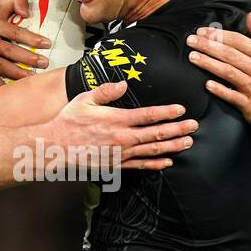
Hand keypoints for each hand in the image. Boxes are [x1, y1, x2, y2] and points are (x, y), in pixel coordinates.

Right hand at [0, 0, 52, 88]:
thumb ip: (16, 1)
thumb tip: (27, 13)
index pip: (14, 31)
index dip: (32, 38)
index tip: (47, 44)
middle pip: (9, 51)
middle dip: (29, 58)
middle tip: (45, 63)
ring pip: (1, 66)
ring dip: (19, 74)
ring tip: (34, 77)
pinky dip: (2, 85)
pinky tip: (14, 89)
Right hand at [48, 81, 197, 171]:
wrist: (56, 148)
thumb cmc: (68, 122)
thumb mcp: (84, 100)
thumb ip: (105, 91)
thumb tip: (123, 84)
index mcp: (117, 120)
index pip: (148, 115)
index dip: (167, 112)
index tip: (181, 109)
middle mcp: (123, 138)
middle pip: (157, 134)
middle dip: (178, 130)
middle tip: (194, 126)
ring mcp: (121, 154)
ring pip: (153, 150)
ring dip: (173, 146)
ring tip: (188, 142)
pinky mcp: (117, 165)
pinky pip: (141, 165)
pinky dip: (156, 164)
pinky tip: (168, 162)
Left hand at [186, 12, 250, 132]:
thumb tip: (250, 15)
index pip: (238, 41)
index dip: (219, 35)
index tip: (202, 31)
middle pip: (230, 54)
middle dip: (208, 46)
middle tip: (190, 41)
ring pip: (228, 72)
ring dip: (209, 64)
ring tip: (192, 57)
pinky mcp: (249, 104)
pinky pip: (231, 95)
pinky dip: (219, 89)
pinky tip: (207, 84)